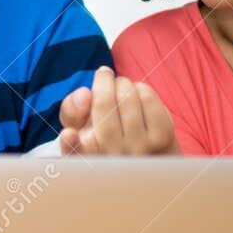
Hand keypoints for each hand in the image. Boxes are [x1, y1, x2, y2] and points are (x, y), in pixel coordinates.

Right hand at [57, 67, 177, 155]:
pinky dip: (140, 88)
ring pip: (127, 97)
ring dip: (122, 83)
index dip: (71, 143)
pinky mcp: (162, 138)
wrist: (149, 154)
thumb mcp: (79, 124)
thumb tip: (85, 94)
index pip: (74, 153)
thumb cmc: (106, 135)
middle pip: (103, 106)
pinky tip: (137, 96)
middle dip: (104, 81)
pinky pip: (147, 97)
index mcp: (86, 157)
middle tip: (103, 74)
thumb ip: (71, 109)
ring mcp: (138, 149)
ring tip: (120, 87)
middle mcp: (112, 157)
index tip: (70, 134)